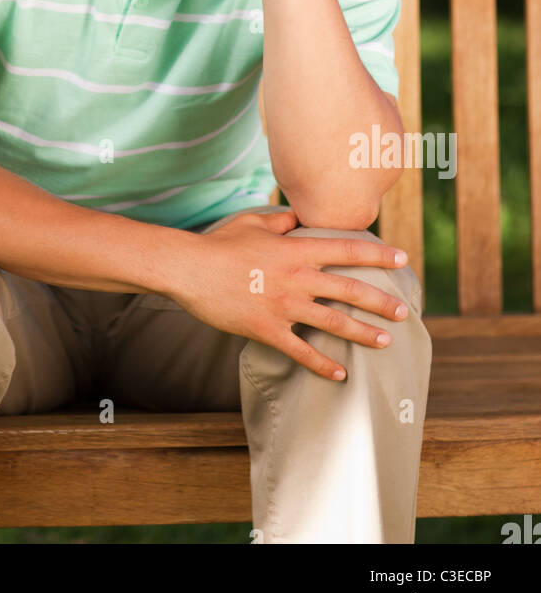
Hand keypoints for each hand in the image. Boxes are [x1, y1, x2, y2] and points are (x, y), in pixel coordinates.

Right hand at [171, 209, 409, 380]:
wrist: (190, 268)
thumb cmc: (220, 242)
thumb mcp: (253, 221)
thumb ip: (281, 220)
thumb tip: (297, 218)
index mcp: (296, 250)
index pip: (346, 250)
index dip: (377, 254)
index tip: (402, 258)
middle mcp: (297, 278)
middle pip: (349, 290)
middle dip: (380, 301)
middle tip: (402, 312)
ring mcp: (283, 306)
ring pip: (333, 323)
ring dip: (363, 333)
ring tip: (384, 342)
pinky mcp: (267, 329)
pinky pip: (301, 351)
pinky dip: (322, 365)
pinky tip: (340, 374)